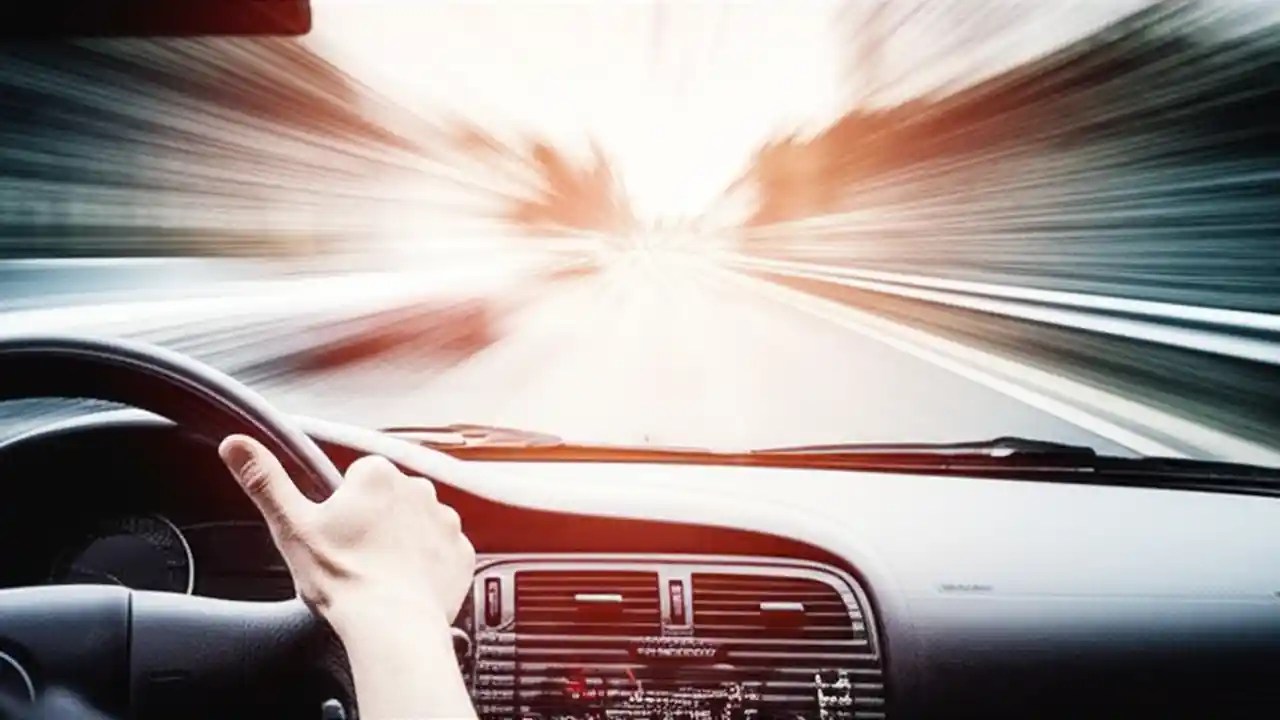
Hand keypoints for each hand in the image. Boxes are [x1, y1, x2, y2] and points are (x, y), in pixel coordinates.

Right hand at [217, 435, 475, 632]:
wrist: (392, 625)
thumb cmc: (342, 578)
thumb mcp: (292, 526)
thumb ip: (265, 480)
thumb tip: (235, 443)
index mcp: (377, 474)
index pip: (357, 479)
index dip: (344, 507)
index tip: (337, 534)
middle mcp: (419, 488)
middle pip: (389, 499)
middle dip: (375, 521)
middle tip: (356, 557)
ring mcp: (445, 520)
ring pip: (417, 523)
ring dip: (403, 541)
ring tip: (382, 574)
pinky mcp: (462, 551)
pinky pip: (442, 551)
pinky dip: (428, 564)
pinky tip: (407, 584)